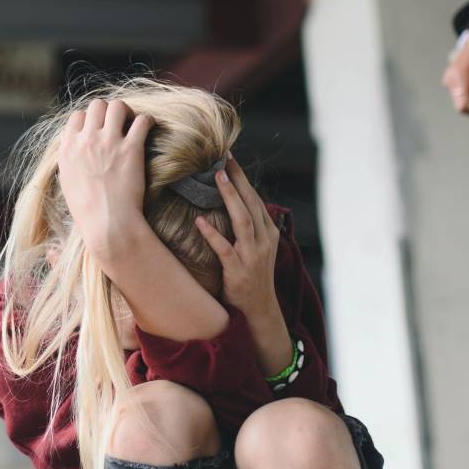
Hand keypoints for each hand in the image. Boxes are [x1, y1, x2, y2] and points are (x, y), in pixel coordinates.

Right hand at [56, 99, 155, 270]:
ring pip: (117, 106)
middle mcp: (87, 140)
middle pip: (97, 105)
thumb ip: (69, 160)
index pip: (77, 117)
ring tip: (132, 123)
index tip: (99, 129)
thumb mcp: (67, 182)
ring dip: (126, 111)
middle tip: (117, 123)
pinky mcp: (131, 148)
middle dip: (108, 111)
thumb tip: (74, 150)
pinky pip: (142, 120)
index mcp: (68, 148)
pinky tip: (148, 128)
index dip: (90, 120)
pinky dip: (147, 121)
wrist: (107, 224)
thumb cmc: (87, 211)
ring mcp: (109, 142)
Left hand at [193, 156, 295, 375]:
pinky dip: (213, 234)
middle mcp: (263, 240)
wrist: (259, 311)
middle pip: (250, 202)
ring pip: (242, 220)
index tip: (229, 157)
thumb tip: (231, 202)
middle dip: (237, 178)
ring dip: (229, 197)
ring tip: (216, 177)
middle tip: (223, 157)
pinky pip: (225, 249)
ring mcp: (252, 255)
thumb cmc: (252, 277)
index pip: (254, 198)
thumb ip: (247, 227)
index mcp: (267, 232)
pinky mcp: (239, 271)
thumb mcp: (255, 249)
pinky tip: (200, 221)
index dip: (242, 177)